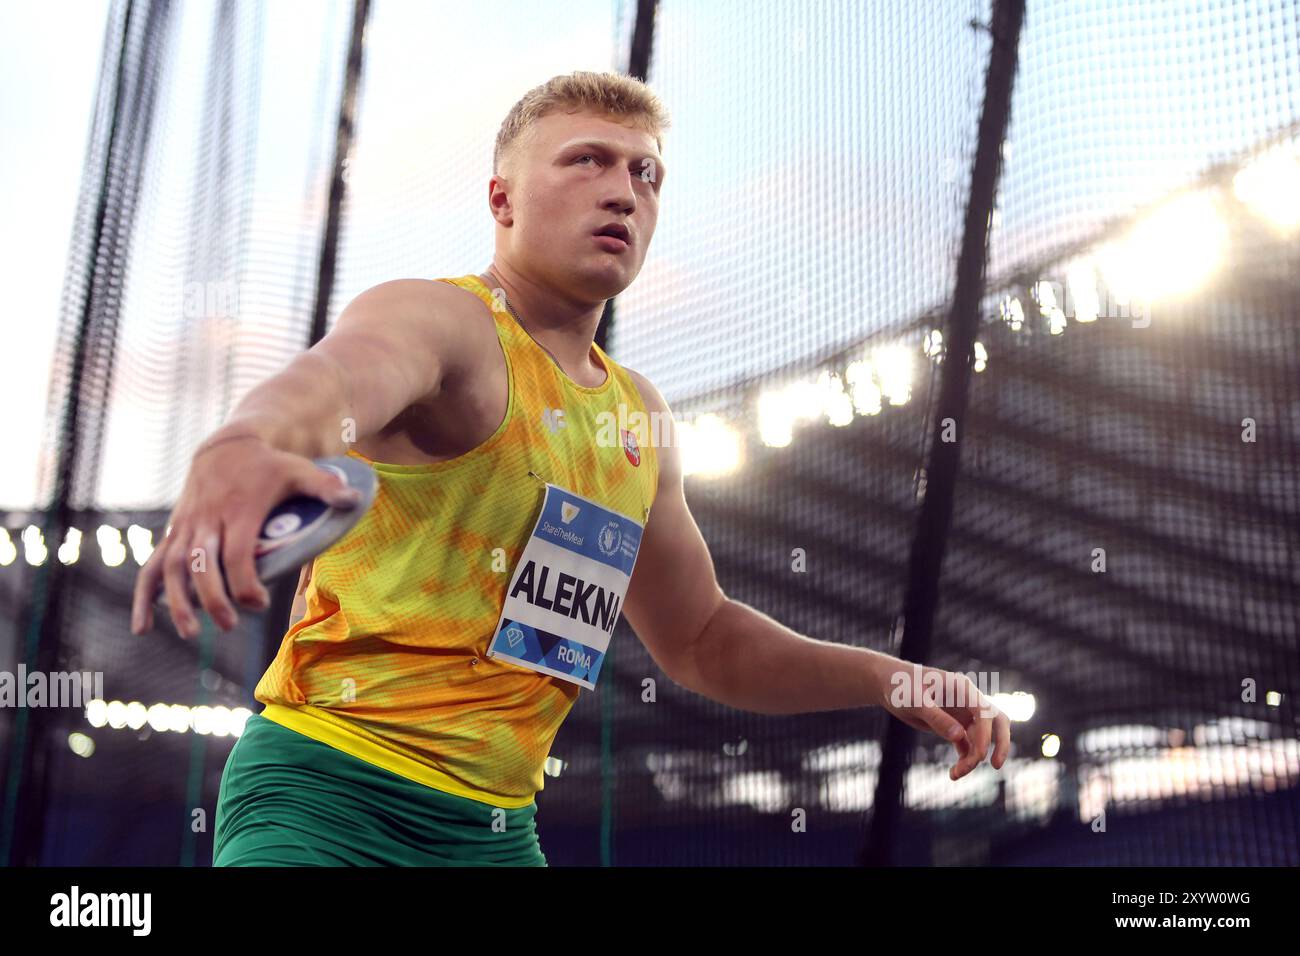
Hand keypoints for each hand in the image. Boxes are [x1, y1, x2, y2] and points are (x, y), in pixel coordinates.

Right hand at [130, 433, 359, 638]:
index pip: (236, 553)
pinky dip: (144, 596)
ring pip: (173, 568)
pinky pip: (152, 566)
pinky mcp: (174, 532)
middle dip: (213, 598)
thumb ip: (326, 487)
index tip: (259, 602)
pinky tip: (142, 627)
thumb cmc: (270, 465)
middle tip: (230, 624)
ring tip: (191, 633)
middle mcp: (207, 520)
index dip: (244, 582)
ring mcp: (186, 527)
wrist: (228, 446)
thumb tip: (355, 500)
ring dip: (176, 603)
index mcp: (239, 510)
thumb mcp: (301, 470)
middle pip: (202, 565)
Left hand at [872, 658, 1010, 780]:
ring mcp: (962, 714)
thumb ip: (936, 717)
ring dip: (974, 757)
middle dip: (1001, 743)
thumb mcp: (914, 700)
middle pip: (997, 721)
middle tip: (996, 765)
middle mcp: (968, 700)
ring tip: (955, 774)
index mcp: (962, 688)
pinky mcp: (954, 726)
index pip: (985, 712)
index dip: (986, 735)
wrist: (888, 685)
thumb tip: (959, 737)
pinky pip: (967, 745)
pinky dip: (965, 759)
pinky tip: (953, 774)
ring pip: (981, 739)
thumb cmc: (900, 686)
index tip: (978, 756)